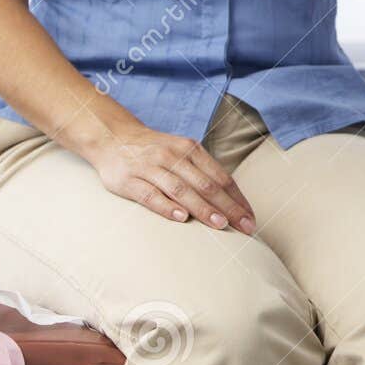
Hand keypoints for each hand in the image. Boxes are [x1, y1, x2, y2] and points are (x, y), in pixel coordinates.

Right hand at [85, 123, 257, 233]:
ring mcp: (151, 167)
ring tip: (220, 225)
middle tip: (245, 227)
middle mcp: (174, 156)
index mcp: (191, 150)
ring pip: (182, 190)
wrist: (113, 138)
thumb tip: (231, 199)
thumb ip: (202, 172)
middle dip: (229, 208)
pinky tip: (182, 218)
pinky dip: (167, 207)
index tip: (251, 218)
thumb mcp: (181, 153)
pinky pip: (151, 195)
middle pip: (206, 185)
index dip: (238, 199)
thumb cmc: (155, 152)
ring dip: (203, 208)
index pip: (221, 177)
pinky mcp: (129, 180)